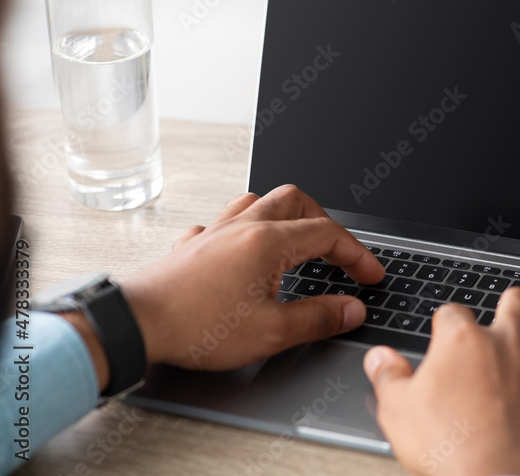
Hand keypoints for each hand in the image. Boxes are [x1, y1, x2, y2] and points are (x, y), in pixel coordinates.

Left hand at [118, 184, 383, 372]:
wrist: (136, 325)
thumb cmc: (197, 327)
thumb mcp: (271, 332)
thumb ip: (318, 318)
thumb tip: (351, 310)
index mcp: (268, 242)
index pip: (328, 234)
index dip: (357, 254)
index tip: (370, 275)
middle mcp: (243, 228)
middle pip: (295, 200)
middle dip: (324, 221)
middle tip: (336, 250)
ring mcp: (215, 233)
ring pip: (257, 201)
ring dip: (284, 215)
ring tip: (296, 240)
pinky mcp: (192, 248)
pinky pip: (222, 223)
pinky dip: (242, 231)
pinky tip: (242, 252)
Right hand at [363, 288, 519, 475]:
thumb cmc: (447, 448)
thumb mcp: (398, 412)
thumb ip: (389, 378)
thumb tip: (380, 358)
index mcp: (462, 341)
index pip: (453, 313)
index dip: (450, 322)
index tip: (448, 332)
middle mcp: (506, 342)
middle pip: (517, 302)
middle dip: (516, 303)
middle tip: (515, 310)